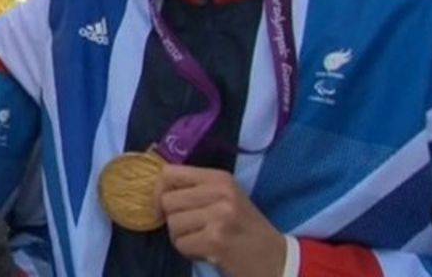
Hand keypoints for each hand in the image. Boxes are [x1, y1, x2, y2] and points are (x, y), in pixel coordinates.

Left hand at [156, 164, 285, 276]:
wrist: (277, 259)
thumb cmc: (245, 228)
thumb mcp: (225, 198)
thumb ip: (195, 190)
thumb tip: (154, 191)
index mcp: (220, 178)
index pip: (169, 173)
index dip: (159, 191)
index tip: (163, 207)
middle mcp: (220, 192)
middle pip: (168, 201)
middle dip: (174, 220)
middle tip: (194, 229)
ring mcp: (219, 215)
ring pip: (172, 224)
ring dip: (182, 238)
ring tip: (203, 240)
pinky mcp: (216, 239)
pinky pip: (181, 244)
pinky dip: (190, 252)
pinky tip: (208, 251)